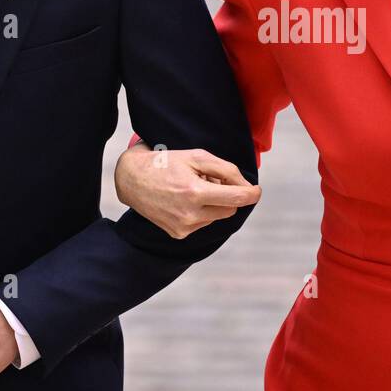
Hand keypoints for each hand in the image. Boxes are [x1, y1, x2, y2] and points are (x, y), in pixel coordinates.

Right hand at [114, 142, 260, 238]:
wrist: (133, 180)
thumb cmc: (167, 163)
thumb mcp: (197, 156)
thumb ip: (226, 170)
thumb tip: (246, 186)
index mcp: (195, 192)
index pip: (237, 198)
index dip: (252, 194)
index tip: (257, 190)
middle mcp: (190, 214)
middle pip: (230, 209)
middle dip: (228, 196)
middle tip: (211, 180)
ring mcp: (183, 227)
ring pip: (217, 217)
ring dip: (213, 204)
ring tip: (192, 189)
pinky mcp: (178, 234)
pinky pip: (203, 223)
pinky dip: (201, 212)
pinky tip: (184, 200)